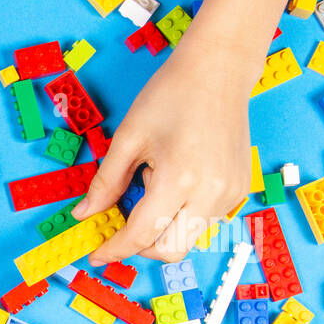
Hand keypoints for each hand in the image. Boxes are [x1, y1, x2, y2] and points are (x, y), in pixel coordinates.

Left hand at [71, 37, 254, 265]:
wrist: (219, 69)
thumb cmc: (172, 95)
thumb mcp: (128, 138)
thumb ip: (105, 183)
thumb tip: (84, 215)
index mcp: (180, 179)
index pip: (141, 235)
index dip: (114, 249)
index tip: (96, 254)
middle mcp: (211, 192)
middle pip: (169, 251)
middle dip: (140, 246)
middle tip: (122, 221)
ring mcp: (230, 193)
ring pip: (188, 239)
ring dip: (162, 228)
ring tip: (154, 185)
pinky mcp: (239, 189)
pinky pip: (205, 221)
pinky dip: (182, 215)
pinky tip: (175, 182)